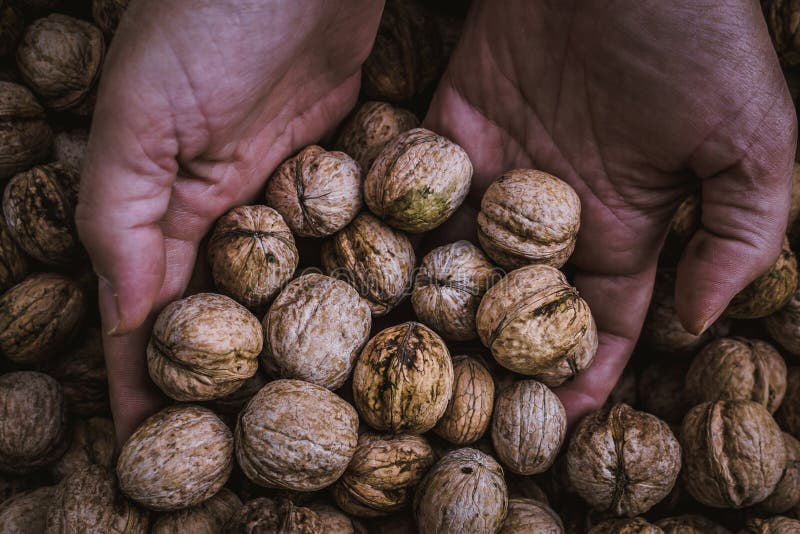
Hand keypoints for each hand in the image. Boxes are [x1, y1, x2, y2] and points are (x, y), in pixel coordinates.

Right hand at [75, 0, 383, 441]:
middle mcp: (225, 212)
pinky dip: (352, 294)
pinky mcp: (345, 176)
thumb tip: (125, 323)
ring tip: (312, 419)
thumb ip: (120, 216)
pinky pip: (347, 249)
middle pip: (224, 318)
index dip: (146, 381)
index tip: (155, 452)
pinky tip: (370, 339)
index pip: (148, 313)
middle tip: (242, 452)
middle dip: (227, 383)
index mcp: (161, 206)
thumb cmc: (205, 16)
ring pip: (286, 294)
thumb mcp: (140, 115)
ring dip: (292, 353)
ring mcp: (290, 197)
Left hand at [424, 0, 795, 423]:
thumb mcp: (754, 139)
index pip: (601, 322)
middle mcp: (554, 208)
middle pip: (518, 302)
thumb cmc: (697, 39)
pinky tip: (372, 274)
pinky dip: (397, 225)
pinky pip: (417, 186)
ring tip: (407, 357)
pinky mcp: (450, 125)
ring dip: (438, 304)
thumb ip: (739, 234)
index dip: (581, 374)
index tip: (553, 427)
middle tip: (463, 410)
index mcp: (621, 224)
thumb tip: (700, 321)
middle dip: (496, 354)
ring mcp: (498, 170)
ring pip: (461, 255)